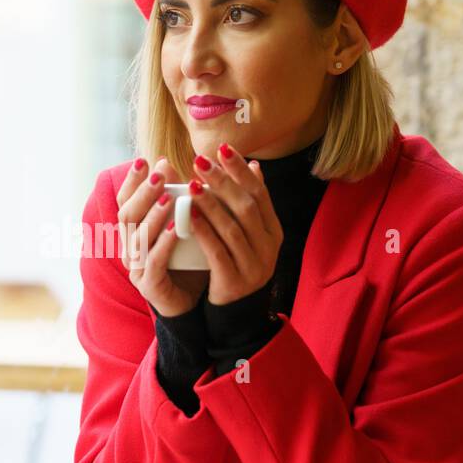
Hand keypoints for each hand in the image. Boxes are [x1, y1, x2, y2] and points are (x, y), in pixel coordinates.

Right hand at [116, 156, 209, 316]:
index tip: (145, 160)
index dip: (131, 181)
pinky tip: (175, 228)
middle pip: (127, 215)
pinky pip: (153, 261)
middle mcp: (130, 248)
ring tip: (169, 197)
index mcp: (135, 232)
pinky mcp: (148, 285)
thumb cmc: (190, 261)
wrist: (196, 304)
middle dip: (143, 193)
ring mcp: (137, 268)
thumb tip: (176, 164)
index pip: (125, 201)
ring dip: (153, 215)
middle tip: (158, 174)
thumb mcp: (187, 226)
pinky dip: (163, 242)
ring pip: (138, 237)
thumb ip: (180, 199)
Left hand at [185, 144, 282, 305]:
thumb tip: (255, 165)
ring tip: (190, 184)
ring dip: (210, 203)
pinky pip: (218, 252)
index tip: (223, 148)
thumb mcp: (248, 235)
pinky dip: (203, 232)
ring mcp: (254, 266)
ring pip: (232, 228)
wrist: (235, 313)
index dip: (241, 170)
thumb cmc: (236, 264)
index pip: (259, 194)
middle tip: (200, 160)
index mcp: (273, 232)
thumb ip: (250, 203)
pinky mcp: (235, 281)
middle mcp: (268, 248)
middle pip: (246, 207)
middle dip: (223, 181)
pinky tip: (188, 215)